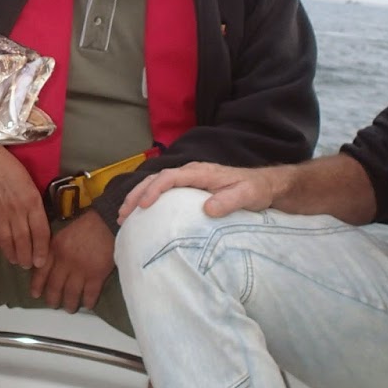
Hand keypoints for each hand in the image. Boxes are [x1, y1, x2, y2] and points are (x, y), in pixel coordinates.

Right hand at [0, 145, 50, 268]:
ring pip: (8, 241)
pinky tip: (1, 248)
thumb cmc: (12, 170)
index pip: (40, 232)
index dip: (41, 250)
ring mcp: (0, 213)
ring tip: (16, 261)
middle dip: (27, 257)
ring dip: (12, 254)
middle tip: (28, 266)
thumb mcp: (31, 186)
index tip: (41, 262)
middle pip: (24, 240)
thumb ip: (34, 206)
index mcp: (32, 202)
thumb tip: (36, 226)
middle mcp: (17, 210)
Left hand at [27, 209, 113, 310]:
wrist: (106, 222)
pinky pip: (90, 294)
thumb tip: (43, 266)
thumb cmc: (84, 227)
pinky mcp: (97, 275)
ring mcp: (81, 270)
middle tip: (53, 305)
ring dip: (69, 304)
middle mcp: (65, 262)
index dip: (37, 285)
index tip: (35, 295)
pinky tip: (87, 304)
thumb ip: (52, 250)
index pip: (41, 272)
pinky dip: (88, 301)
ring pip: (71, 294)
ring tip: (70, 308)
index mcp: (54, 250)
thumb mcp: (61, 235)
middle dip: (52, 299)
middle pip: (55, 286)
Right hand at [118, 161, 285, 222]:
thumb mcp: (246, 196)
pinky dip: (148, 199)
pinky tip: (140, 213)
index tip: (144, 206)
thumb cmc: (255, 190)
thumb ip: (229, 201)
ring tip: (124, 215)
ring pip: (156, 183)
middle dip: (136, 194)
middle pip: (156, 178)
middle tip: (123, 214)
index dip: (155, 190)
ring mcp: (188, 179)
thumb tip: (207, 209)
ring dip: (138, 197)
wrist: (264, 185)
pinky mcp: (188, 187)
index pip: (170, 177)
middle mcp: (191, 172)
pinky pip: (163, 190)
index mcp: (200, 172)